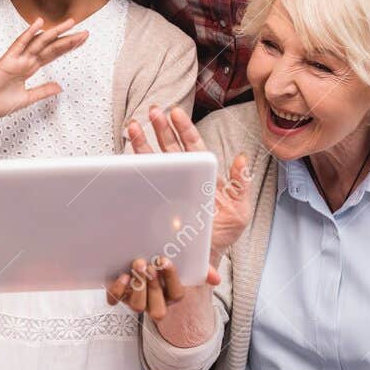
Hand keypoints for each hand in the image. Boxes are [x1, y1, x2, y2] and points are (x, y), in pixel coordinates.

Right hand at [0, 18, 88, 122]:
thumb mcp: (25, 99)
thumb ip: (42, 91)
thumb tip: (60, 87)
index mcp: (28, 69)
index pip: (52, 55)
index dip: (67, 47)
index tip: (81, 40)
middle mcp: (24, 61)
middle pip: (50, 47)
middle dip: (67, 39)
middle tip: (85, 32)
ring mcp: (16, 59)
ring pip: (38, 42)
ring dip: (54, 32)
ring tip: (70, 23)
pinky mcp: (6, 61)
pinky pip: (19, 44)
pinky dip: (28, 34)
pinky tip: (38, 24)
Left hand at [106, 254, 210, 318]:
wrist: (140, 254)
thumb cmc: (164, 261)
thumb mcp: (185, 262)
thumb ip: (202, 269)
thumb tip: (216, 279)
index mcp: (171, 295)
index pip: (176, 295)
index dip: (171, 278)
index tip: (164, 259)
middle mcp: (154, 302)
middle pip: (157, 311)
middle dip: (154, 288)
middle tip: (149, 266)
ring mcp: (135, 300)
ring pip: (137, 307)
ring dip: (137, 288)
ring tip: (137, 265)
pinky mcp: (118, 295)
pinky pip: (114, 300)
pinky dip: (117, 290)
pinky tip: (123, 275)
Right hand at [128, 106, 251, 260]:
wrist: (202, 258)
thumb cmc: (221, 234)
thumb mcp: (239, 210)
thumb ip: (240, 184)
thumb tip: (242, 159)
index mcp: (203, 176)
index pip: (193, 147)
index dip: (184, 129)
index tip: (175, 114)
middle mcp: (184, 178)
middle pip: (172, 147)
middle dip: (162, 128)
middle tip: (153, 111)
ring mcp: (168, 188)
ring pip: (155, 160)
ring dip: (144, 141)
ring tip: (135, 125)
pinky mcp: (155, 201)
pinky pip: (145, 180)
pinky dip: (135, 166)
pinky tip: (127, 155)